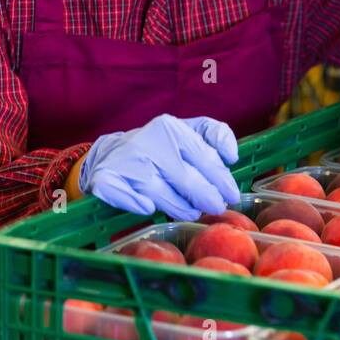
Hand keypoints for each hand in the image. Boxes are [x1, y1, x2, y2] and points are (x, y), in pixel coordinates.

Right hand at [75, 115, 240, 219]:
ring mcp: (127, 160)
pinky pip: (127, 197)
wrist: (112, 152)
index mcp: (172, 128)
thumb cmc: (159, 145)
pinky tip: (149, 209)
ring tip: (191, 212)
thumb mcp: (188, 130)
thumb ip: (215, 134)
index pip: (203, 156)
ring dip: (179, 207)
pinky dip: (138, 205)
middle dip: (205, 196)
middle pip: (185, 178)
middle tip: (216, 207)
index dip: (221, 179)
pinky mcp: (106, 177)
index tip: (232, 194)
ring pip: (160, 192)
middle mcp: (149, 141)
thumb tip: (232, 156)